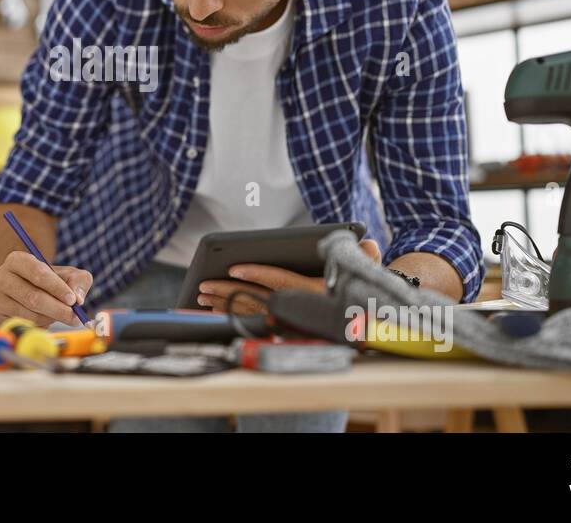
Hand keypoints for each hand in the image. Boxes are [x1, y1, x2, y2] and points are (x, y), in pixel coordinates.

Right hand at [0, 252, 92, 326]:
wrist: (26, 292)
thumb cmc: (48, 281)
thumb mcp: (67, 275)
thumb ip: (78, 281)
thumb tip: (78, 298)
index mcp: (16, 260)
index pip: (38, 273)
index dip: (57, 288)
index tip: (73, 300)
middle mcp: (0, 277)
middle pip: (33, 297)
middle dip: (58, 309)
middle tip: (74, 316)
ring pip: (29, 314)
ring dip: (50, 318)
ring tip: (60, 315)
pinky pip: (24, 326)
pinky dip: (40, 326)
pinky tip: (46, 320)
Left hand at [197, 239, 381, 314]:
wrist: (363, 315)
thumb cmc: (359, 286)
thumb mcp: (367, 270)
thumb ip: (367, 255)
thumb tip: (369, 243)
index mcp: (314, 293)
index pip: (281, 281)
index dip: (258, 274)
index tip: (234, 268)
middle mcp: (299, 309)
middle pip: (258, 299)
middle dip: (228, 293)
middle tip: (203, 287)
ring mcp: (288, 320)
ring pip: (251, 311)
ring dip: (225, 304)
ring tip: (201, 296)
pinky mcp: (280, 326)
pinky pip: (250, 320)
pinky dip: (230, 314)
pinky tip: (212, 310)